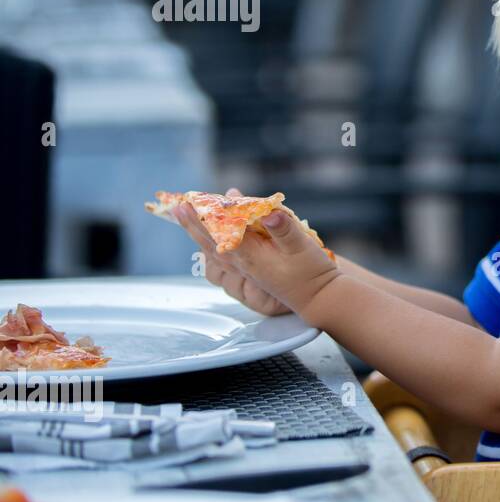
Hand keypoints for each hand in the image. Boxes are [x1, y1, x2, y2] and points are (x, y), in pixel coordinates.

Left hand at [177, 187, 338, 319]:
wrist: (319, 298)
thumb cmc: (312, 272)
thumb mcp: (303, 247)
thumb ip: (285, 229)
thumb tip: (268, 213)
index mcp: (252, 257)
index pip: (220, 234)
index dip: (203, 218)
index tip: (188, 203)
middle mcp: (243, 265)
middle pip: (210, 243)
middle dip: (193, 224)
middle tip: (179, 205)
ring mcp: (245, 271)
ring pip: (213, 252)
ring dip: (200, 234)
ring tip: (190, 218)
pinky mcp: (250, 273)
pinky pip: (222, 258)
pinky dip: (213, 244)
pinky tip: (215, 237)